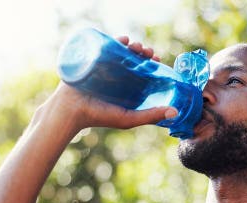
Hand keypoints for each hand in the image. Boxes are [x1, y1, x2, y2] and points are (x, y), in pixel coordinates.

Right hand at [43, 35, 177, 131]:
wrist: (71, 110)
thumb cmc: (99, 116)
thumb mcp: (129, 118)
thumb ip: (151, 116)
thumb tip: (175, 112)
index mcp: (128, 87)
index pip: (144, 71)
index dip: (152, 64)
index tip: (157, 59)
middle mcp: (118, 76)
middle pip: (134, 58)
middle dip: (143, 52)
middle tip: (147, 52)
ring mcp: (106, 67)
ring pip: (122, 51)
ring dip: (132, 45)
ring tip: (136, 46)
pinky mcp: (93, 60)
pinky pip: (106, 46)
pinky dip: (116, 40)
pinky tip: (123, 39)